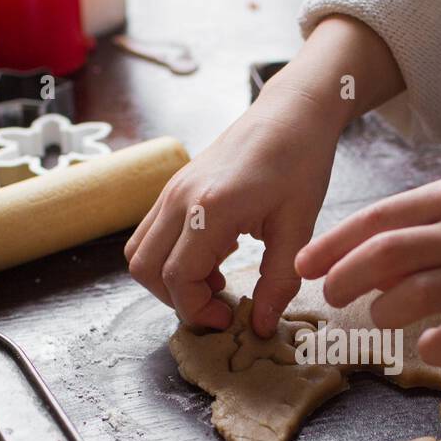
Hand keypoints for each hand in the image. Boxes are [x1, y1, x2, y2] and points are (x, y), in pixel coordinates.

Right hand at [124, 86, 336, 332]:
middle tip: (219, 305)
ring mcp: (171, 190)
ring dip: (169, 278)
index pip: (176, 278)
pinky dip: (171, 255)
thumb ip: (279, 282)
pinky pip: (152, 232)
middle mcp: (179, 198)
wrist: (291, 114)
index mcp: (209, 208)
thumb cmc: (300, 163)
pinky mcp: (174, 187)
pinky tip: (214, 254)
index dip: (197, 309)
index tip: (229, 318)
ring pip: (140, 250)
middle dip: (176, 299)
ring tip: (215, 280)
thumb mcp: (299, 228)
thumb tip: (262, 327)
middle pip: (144, 268)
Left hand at [295, 165, 440, 364]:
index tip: (304, 265)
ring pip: (414, 297)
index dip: (333, 245)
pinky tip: (429, 344)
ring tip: (380, 317)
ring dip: (383, 312)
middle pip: (385, 256)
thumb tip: (371, 258)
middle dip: (345, 279)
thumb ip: (427, 222)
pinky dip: (434, 344)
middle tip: (332, 295)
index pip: (378, 220)